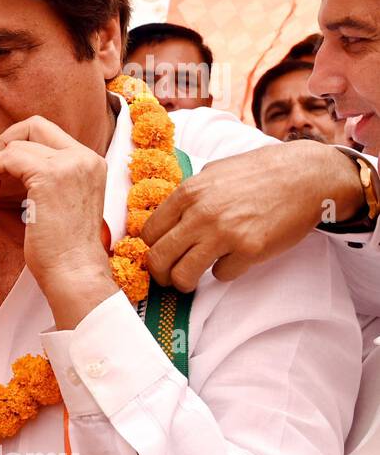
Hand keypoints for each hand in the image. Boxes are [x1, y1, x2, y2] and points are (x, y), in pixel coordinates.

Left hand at [0, 116, 116, 328]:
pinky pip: (8, 157)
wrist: (74, 273)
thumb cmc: (63, 249)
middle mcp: (84, 157)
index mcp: (90, 161)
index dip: (18, 145)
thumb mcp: (61, 201)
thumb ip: (49, 178)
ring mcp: (70, 164)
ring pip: (18, 142)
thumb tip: (14, 164)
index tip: (3, 172)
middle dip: (5, 144)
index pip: (48, 132)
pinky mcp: (49, 177)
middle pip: (34, 125)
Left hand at [142, 140, 363, 291]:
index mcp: (187, 193)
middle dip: (159, 273)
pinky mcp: (249, 250)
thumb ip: (188, 196)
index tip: (159, 253)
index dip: (151, 247)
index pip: (148, 233)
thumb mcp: (213, 173)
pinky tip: (233, 259)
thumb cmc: (259, 172)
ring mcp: (225, 234)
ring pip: (182, 276)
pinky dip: (225, 271)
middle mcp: (201, 214)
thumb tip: (167, 220)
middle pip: (158, 258)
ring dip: (184, 282)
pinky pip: (222, 275)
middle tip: (167, 277)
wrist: (306, 176)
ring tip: (190, 280)